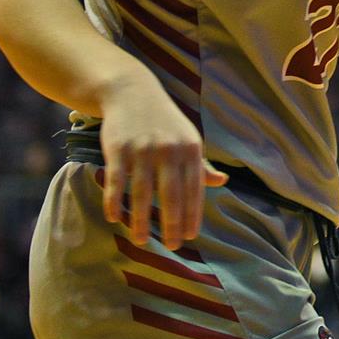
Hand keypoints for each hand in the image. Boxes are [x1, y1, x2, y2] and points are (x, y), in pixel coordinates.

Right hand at [97, 75, 226, 248]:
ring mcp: (142, 150)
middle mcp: (169, 150)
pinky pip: (117, 181)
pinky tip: (115, 219)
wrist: (132, 92)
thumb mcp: (187, 138)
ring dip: (142, 220)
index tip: (190, 236)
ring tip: (142, 240)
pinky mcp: (118, 149)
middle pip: (172, 195)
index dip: (193, 214)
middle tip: (172, 246)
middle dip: (173, 223)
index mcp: (190, 149)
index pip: (194, 189)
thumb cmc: (164, 122)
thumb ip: (201, 164)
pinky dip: (115, 202)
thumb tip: (222, 181)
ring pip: (143, 193)